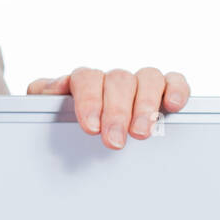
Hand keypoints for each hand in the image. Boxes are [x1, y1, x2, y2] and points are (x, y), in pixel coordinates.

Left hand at [26, 67, 188, 149]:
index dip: (89, 100)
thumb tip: (57, 87)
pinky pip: (174, 80)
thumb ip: (42, 95)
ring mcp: (138, 83)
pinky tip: (172, 106)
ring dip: (145, 105)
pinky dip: (177, 88)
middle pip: (118, 80)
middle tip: (114, 141)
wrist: (72, 128)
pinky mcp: (163, 90)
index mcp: (83, 80)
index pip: (86, 78)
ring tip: (141, 132)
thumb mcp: (42, 109)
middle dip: (117, 112)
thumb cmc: (61, 119)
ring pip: (147, 78)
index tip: (91, 128)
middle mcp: (111, 79)